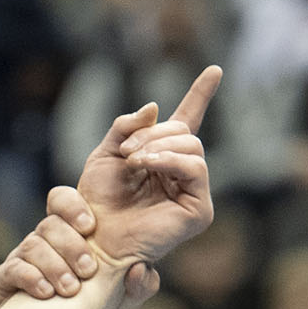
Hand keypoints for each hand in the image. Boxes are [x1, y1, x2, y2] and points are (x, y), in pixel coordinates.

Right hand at [0, 186, 159, 308]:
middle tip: (88, 270)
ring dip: (54, 266)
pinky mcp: (8, 279)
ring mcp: (25, 258)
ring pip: (33, 245)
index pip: (65, 201)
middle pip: (50, 224)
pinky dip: (32, 278)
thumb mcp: (124, 302)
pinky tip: (48, 294)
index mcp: (73, 233)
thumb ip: (139, 286)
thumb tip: (140, 270)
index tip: (90, 227)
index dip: (74, 207)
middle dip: (70, 245)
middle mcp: (46, 240)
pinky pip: (14, 269)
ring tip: (71, 289)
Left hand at [73, 67, 222, 265]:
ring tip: (133, 160)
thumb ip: (125, 127)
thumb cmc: (96, 203)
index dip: (200, 96)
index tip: (214, 71)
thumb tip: (155, 106)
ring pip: (192, 147)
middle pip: (185, 132)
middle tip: (126, 150)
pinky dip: (169, 160)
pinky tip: (147, 165)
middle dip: (154, 134)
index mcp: (162, 158)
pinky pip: (195, 169)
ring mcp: (193, 193)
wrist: (93, 237)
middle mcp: (182, 174)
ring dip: (158, 146)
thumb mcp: (105, 154)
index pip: (187, 122)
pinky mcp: (199, 211)